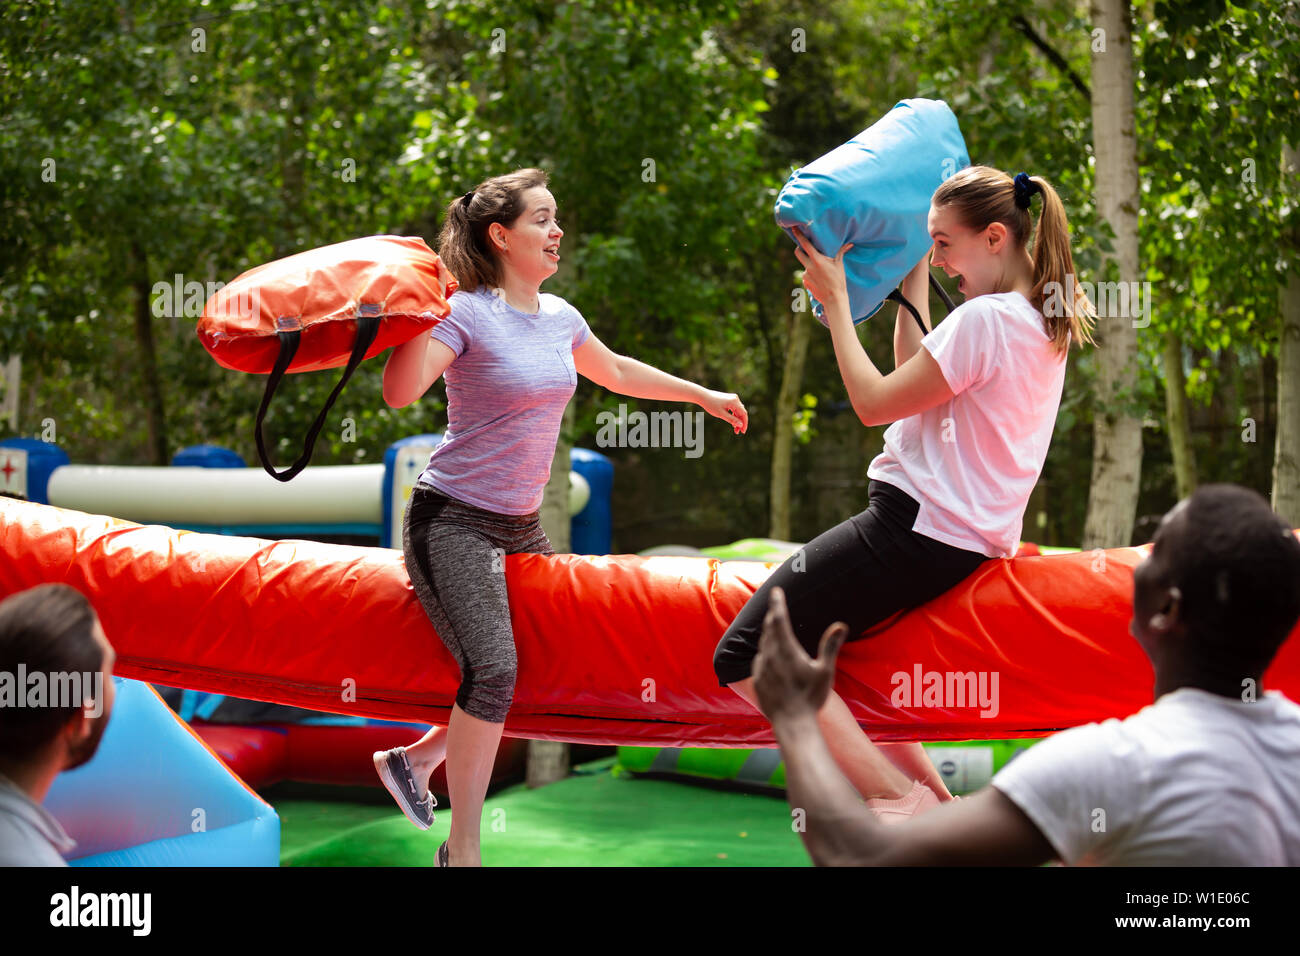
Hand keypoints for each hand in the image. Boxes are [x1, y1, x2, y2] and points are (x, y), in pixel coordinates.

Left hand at [700, 389, 748, 434]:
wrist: (703, 396)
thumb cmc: (711, 405)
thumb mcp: (721, 414)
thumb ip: (732, 420)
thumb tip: (741, 425)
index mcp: (734, 402)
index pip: (743, 414)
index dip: (744, 423)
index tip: (743, 431)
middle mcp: (735, 399)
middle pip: (741, 412)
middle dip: (740, 422)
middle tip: (738, 432)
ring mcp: (733, 398)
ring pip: (738, 411)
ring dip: (737, 420)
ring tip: (734, 429)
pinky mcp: (729, 399)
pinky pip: (734, 408)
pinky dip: (734, 415)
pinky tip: (732, 422)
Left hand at [753, 586, 848, 721]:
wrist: (792, 723)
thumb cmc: (811, 697)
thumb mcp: (824, 671)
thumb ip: (830, 646)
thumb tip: (840, 625)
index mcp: (786, 650)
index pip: (779, 619)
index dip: (777, 603)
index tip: (775, 591)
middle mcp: (769, 656)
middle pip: (769, 629)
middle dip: (772, 616)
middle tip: (775, 606)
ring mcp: (761, 669)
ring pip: (763, 645)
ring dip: (768, 634)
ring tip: (772, 627)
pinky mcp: (757, 681)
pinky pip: (759, 661)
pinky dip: (764, 653)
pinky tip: (769, 656)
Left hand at [791, 226, 850, 310]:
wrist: (833, 299)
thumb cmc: (838, 281)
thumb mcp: (840, 265)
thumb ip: (841, 252)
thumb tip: (849, 244)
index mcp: (816, 260)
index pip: (805, 244)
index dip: (799, 235)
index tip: (794, 228)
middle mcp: (808, 266)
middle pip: (798, 252)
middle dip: (799, 248)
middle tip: (804, 247)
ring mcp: (805, 275)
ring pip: (804, 264)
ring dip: (809, 263)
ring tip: (820, 269)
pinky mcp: (805, 282)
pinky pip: (806, 274)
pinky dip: (811, 274)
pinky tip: (820, 278)